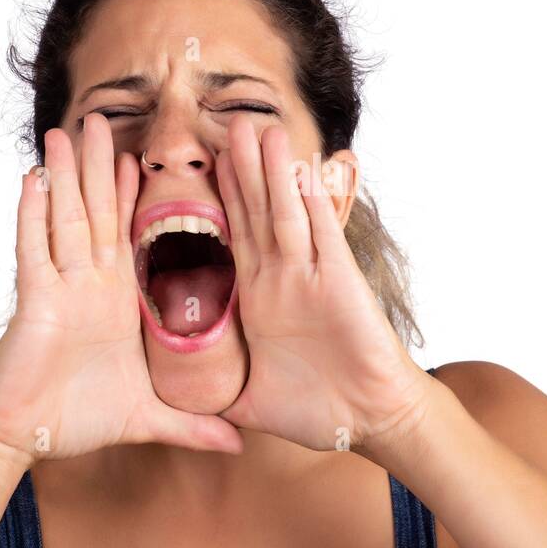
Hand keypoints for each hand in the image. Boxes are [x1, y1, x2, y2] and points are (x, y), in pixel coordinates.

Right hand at [0, 113, 244, 465]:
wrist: (24, 440)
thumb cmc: (78, 420)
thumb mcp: (150, 418)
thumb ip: (194, 425)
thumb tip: (239, 444)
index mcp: (116, 302)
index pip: (130, 237)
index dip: (136, 197)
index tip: (145, 157)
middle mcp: (88, 286)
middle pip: (98, 213)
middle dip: (101, 166)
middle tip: (102, 119)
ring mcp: (60, 289)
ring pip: (67, 219)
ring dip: (68, 174)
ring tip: (68, 130)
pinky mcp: (34, 302)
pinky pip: (33, 250)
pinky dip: (33, 215)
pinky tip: (34, 178)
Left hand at [214, 116, 431, 453]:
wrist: (370, 422)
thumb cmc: (317, 412)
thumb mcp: (249, 401)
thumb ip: (214, 394)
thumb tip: (176, 405)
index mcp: (258, 299)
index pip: (233, 238)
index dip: (218, 201)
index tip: (199, 165)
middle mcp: (282, 279)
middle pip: (257, 213)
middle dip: (241, 170)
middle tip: (227, 125)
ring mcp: (311, 277)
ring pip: (286, 214)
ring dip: (273, 172)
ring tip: (261, 130)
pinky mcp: (340, 282)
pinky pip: (324, 236)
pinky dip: (314, 202)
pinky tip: (303, 169)